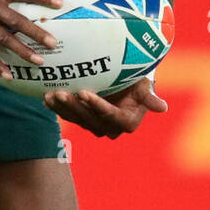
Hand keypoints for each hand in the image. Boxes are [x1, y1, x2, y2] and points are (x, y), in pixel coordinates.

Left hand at [43, 77, 167, 138]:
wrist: (126, 81)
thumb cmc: (138, 81)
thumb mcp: (145, 86)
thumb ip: (150, 98)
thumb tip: (163, 108)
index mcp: (128, 122)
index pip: (111, 116)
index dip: (97, 106)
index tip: (84, 93)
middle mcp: (111, 128)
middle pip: (91, 120)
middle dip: (75, 107)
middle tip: (62, 92)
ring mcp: (95, 125)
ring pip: (77, 119)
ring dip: (63, 108)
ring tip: (51, 94)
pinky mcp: (83, 120)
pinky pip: (69, 116)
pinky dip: (57, 108)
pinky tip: (46, 99)